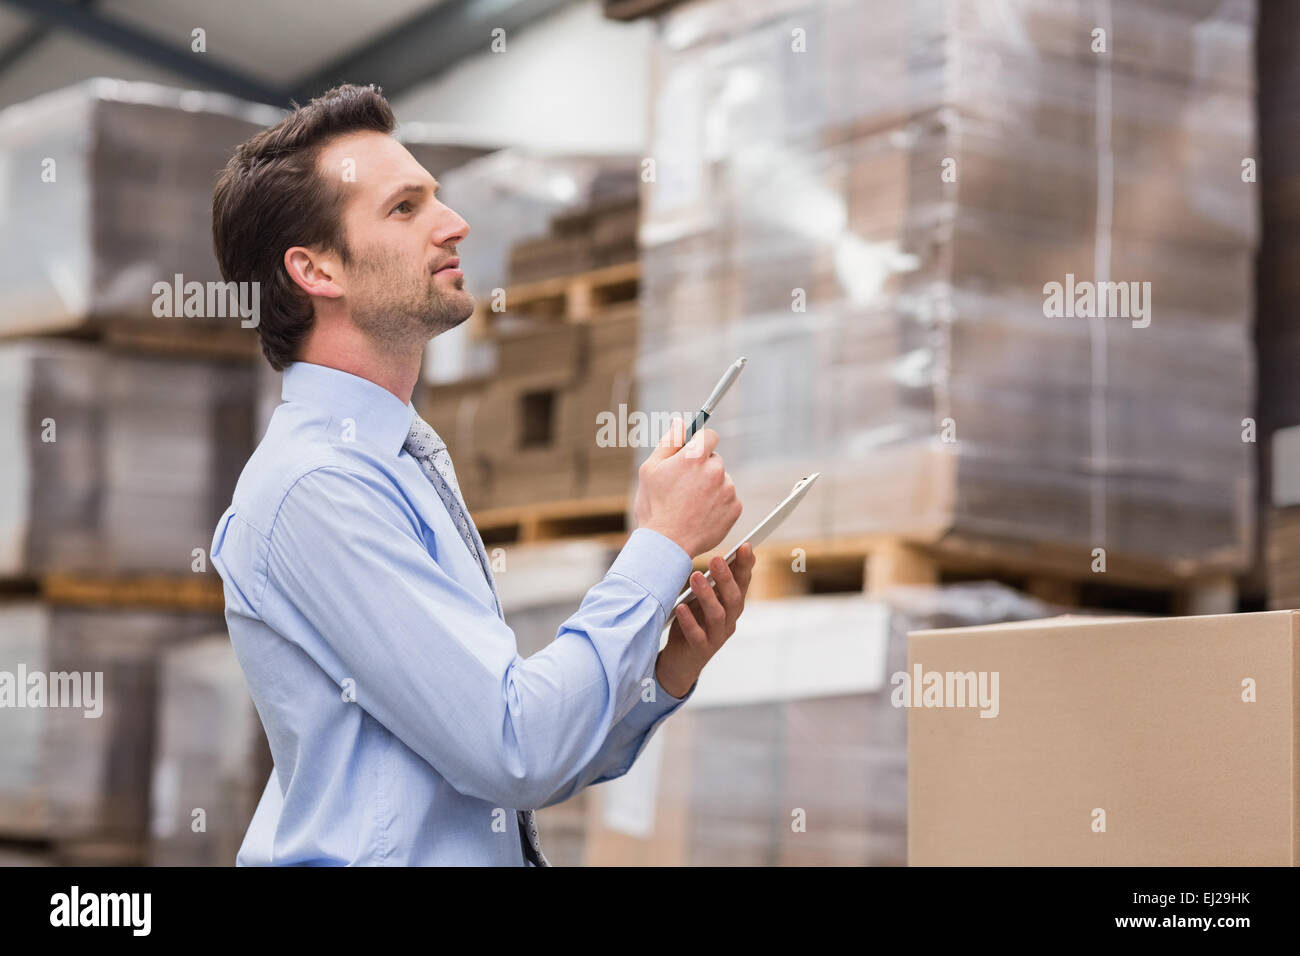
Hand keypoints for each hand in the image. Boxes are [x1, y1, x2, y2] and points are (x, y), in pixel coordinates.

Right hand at [633, 416, 742, 557]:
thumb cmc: (654, 507)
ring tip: (691, 505)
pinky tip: (701, 514)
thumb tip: (680, 422)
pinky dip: (718, 504)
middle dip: (702, 468)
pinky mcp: (735, 508)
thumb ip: (669, 442)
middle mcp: (715, 469)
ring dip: (711, 487)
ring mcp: (727, 489)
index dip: (699, 444)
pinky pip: (728, 499)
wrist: (667, 545)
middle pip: (714, 459)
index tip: (692, 455)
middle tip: (684, 488)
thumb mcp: (651, 469)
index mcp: (694, 456)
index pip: (709, 435)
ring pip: (722, 480)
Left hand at [655, 543, 755, 697]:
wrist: (680, 662)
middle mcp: (729, 621)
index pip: (742, 583)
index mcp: (731, 606)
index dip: (745, 566)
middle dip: (726, 578)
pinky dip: (690, 621)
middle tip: (715, 559)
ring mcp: (716, 637)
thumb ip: (712, 583)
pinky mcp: (701, 650)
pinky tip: (681, 607)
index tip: (745, 546)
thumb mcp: (703, 601)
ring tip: (695, 577)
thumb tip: (716, 555)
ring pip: (718, 615)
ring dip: (707, 595)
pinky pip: (697, 635)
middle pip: (733, 598)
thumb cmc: (693, 624)